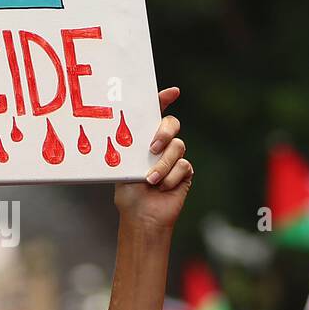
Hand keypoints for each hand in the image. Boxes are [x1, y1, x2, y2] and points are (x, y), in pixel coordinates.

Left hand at [114, 86, 192, 232]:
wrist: (142, 217)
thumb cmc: (129, 194)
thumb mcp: (123, 167)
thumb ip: (131, 149)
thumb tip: (130, 134)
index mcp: (143, 140)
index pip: (155, 114)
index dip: (164, 99)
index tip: (173, 92)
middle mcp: (161, 145)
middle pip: (172, 124)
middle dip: (164, 132)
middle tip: (152, 147)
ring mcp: (174, 157)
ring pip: (178, 146)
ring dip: (163, 164)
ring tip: (151, 180)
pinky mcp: (184, 172)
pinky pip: (183, 165)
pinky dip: (171, 178)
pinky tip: (162, 188)